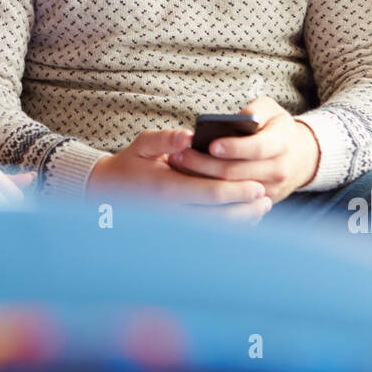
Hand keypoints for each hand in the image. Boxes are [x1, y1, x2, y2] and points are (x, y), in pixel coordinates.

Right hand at [87, 128, 271, 223]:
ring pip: (214, 232)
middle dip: (245, 210)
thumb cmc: (129, 164)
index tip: (258, 187)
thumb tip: (188, 136)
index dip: (238, 192)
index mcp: (166, 189)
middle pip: (218, 219)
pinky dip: (227, 230)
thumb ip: (166, 139)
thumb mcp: (142, 145)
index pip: (210, 194)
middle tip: (265, 200)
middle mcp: (171, 214)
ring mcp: (173, 227)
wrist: (106, 192)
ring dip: (240, 222)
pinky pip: (206, 235)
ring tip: (259, 209)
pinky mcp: (174, 233)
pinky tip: (243, 219)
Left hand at [171, 97, 318, 203]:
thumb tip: (231, 122)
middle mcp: (279, 169)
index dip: (234, 148)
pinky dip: (209, 194)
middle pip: (238, 172)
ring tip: (178, 165)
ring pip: (231, 191)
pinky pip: (231, 202)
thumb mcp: (270, 110)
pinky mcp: (260, 204)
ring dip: (202, 180)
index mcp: (283, 142)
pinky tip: (188, 181)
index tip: (211, 145)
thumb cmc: (275, 128)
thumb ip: (253, 110)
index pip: (258, 148)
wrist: (300, 157)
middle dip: (206, 165)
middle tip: (179, 155)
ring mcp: (270, 190)